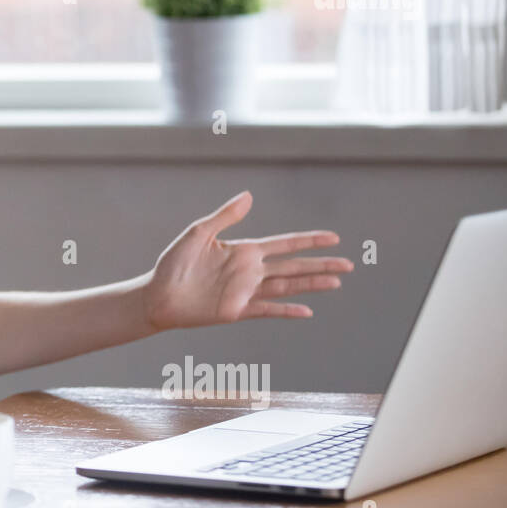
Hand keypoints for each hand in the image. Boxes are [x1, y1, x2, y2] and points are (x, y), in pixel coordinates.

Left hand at [142, 191, 352, 331]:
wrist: (157, 295)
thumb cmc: (173, 263)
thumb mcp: (198, 233)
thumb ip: (225, 217)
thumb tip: (249, 195)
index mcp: (243, 251)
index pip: (284, 244)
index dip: (308, 241)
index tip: (333, 237)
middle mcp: (250, 271)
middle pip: (293, 266)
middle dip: (321, 264)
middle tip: (349, 264)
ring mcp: (246, 292)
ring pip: (287, 286)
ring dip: (311, 284)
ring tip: (337, 282)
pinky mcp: (237, 310)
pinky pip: (267, 310)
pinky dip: (286, 311)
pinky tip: (306, 311)